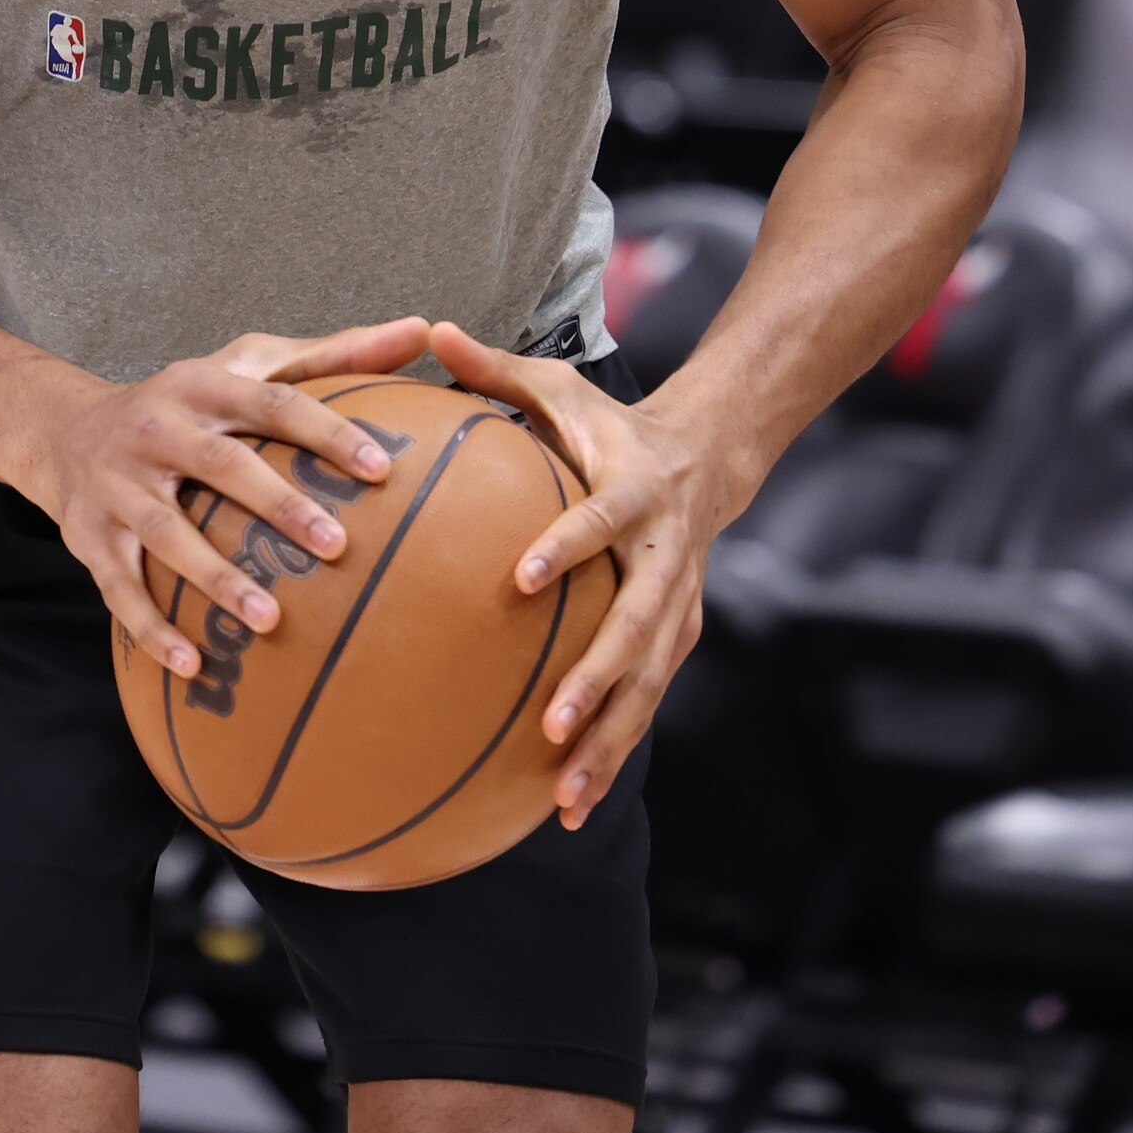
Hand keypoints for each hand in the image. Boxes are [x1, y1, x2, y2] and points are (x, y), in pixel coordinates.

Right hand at [21, 316, 434, 679]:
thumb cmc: (185, 402)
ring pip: (166, 532)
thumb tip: (421, 330)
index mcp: (203, 385)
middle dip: (278, 506)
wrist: (63, 430)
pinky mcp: (89, 536)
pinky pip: (119, 587)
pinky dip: (151, 628)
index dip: (324, 432)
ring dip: (216, 577)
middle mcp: (157, 429)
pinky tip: (191, 666)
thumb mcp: (247, 364)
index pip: (271, 402)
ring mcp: (118, 485)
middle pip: (221, 464)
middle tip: (337, 548)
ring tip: (271, 621)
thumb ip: (334, 354)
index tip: (379, 469)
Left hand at [426, 320, 756, 833]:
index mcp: (632, 492)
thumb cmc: (610, 423)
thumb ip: (492, 369)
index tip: (520, 577)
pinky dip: (613, 752)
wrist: (710, 455)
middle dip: (597, 681)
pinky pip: (645, 701)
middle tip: (550, 724)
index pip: (598, 521)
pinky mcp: (677, 638)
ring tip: (564, 795)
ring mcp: (677, 605)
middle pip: (637, 627)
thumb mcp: (558, 386)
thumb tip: (422, 330)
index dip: (565, 546)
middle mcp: (664, 556)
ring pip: (647, 684)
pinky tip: (568, 802)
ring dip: (609, 742)